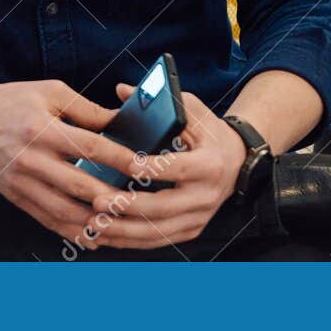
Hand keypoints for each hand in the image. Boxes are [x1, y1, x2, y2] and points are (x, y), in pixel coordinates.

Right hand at [0, 79, 145, 245]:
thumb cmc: (13, 101)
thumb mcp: (51, 92)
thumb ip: (87, 110)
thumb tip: (121, 123)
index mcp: (42, 129)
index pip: (90, 147)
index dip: (121, 159)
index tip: (146, 167)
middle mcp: (31, 159)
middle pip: (80, 185)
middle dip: (114, 197)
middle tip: (143, 203)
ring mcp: (21, 182)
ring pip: (63, 210)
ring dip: (95, 222)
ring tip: (123, 225)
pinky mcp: (15, 196)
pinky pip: (46, 219)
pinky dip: (71, 231)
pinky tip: (92, 235)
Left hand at [82, 87, 247, 250]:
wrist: (237, 162)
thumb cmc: (210, 134)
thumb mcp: (194, 112)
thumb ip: (162, 101)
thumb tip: (122, 89)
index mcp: (209, 164)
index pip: (178, 169)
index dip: (152, 169)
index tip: (126, 165)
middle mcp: (206, 196)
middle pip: (163, 208)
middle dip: (128, 207)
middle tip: (97, 200)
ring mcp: (199, 218)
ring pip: (157, 232)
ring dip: (122, 230)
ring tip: (93, 223)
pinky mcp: (191, 231)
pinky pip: (157, 241)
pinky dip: (130, 241)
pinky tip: (105, 235)